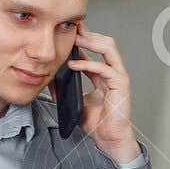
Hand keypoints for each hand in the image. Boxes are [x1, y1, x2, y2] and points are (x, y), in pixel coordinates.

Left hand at [68, 29, 140, 165]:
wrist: (109, 139)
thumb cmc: (97, 124)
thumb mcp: (75, 102)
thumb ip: (64, 90)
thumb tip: (48, 80)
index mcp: (102, 76)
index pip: (94, 50)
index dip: (83, 39)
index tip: (68, 31)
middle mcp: (112, 73)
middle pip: (104, 43)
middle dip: (88, 34)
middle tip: (72, 29)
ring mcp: (118, 77)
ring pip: (109, 48)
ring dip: (91, 41)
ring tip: (75, 39)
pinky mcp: (121, 84)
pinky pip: (105, 68)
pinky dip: (89, 64)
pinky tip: (74, 64)